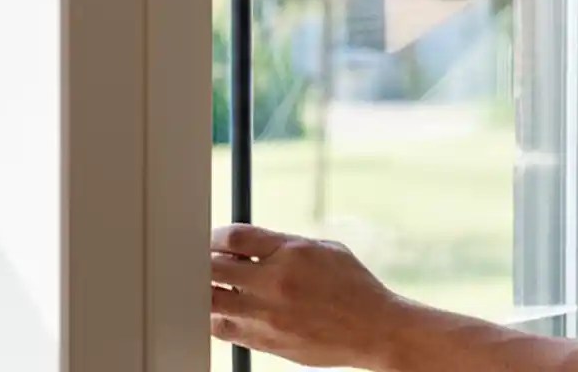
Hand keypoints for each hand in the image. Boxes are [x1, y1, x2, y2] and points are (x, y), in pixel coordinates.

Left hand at [210, 224, 400, 369]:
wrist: (373, 330)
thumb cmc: (353, 286)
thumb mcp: (325, 249)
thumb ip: (284, 245)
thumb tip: (249, 244)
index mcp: (291, 253)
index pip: (234, 237)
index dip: (216, 236)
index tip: (214, 240)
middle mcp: (275, 283)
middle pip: (214, 268)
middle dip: (205, 261)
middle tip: (204, 260)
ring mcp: (267, 316)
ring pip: (212, 301)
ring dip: (207, 290)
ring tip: (211, 285)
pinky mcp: (265, 342)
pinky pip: (223, 329)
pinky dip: (218, 317)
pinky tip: (225, 309)